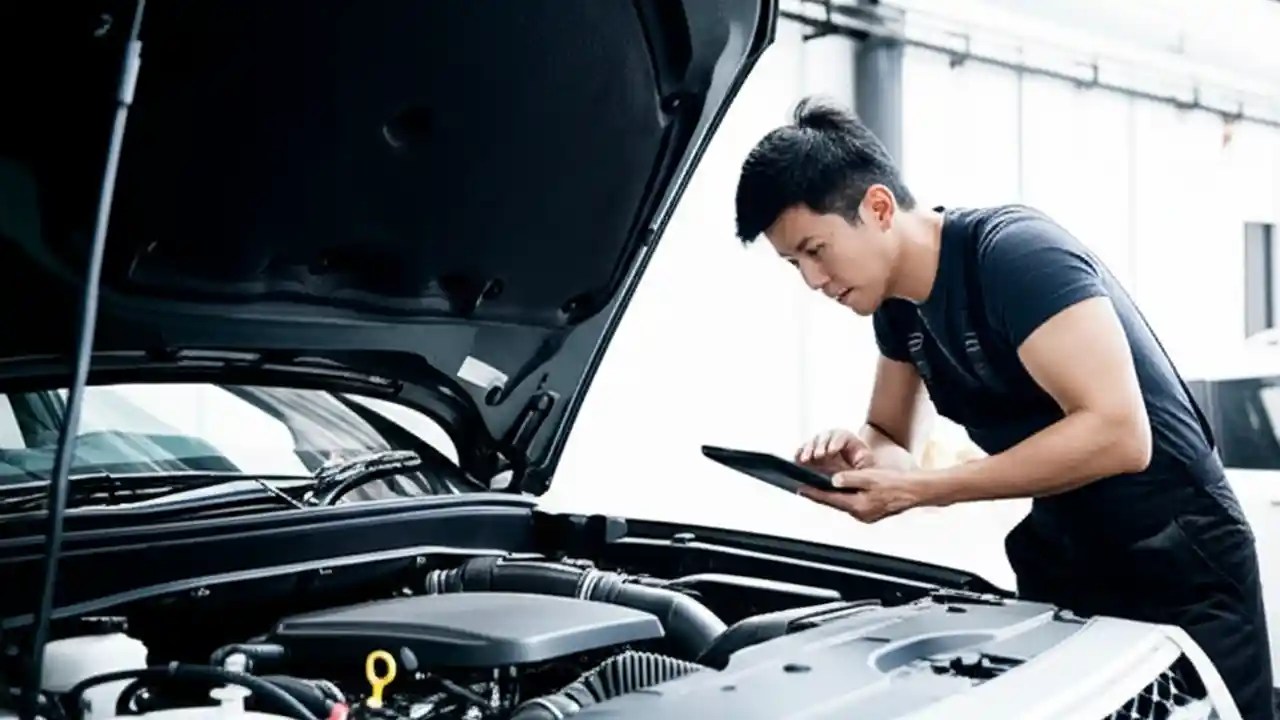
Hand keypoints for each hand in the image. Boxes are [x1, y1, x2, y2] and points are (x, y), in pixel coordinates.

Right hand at [795, 428, 872, 474]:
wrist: (858, 477)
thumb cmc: (863, 472)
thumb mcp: (865, 468)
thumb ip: (858, 470)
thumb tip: (844, 477)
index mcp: (849, 440)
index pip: (841, 436)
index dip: (835, 442)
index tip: (831, 451)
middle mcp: (832, 440)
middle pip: (824, 437)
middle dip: (820, 445)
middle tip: (818, 455)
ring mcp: (820, 446)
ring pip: (812, 442)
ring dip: (808, 450)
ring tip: (805, 460)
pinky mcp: (810, 455)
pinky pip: (802, 451)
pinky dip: (799, 455)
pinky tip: (797, 462)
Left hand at [797, 468, 924, 522]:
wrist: (914, 491)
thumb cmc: (895, 484)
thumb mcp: (870, 477)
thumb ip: (850, 478)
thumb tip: (833, 479)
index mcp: (858, 506)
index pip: (830, 499)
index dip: (813, 493)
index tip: (800, 488)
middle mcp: (860, 514)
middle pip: (834, 503)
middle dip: (820, 494)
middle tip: (805, 486)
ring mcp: (866, 514)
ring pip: (843, 503)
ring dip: (832, 495)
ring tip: (818, 487)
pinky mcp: (871, 512)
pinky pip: (853, 503)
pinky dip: (844, 496)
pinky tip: (840, 489)